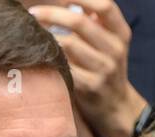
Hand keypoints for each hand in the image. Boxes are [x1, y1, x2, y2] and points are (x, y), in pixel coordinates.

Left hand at [29, 0, 147, 136]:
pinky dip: (50, 56)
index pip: (105, 5)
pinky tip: (42, 53)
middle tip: (33, 12)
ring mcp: (105, 70)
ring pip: (68, 43)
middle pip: (80, 22)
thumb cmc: (105, 67)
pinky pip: (64, 65)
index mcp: (121, 34)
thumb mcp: (109, 42)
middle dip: (51, 13)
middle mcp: (116, 50)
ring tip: (34, 32)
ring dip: (46, 36)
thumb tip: (64, 1)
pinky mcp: (91, 87)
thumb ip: (94, 21)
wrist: (116, 107)